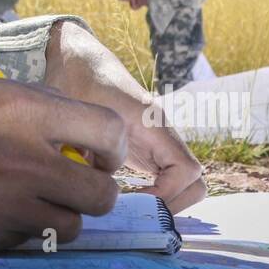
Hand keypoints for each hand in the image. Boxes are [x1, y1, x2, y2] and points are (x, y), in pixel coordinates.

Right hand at [0, 76, 125, 253]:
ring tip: (28, 196)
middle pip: (102, 195)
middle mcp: (22, 159)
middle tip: (74, 183)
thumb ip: (43, 110)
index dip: (111, 148)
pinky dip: (16, 228)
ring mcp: (2, 205)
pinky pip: (24, 241)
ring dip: (57, 214)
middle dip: (95, 191)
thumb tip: (88, 138)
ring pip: (69, 227)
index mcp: (26, 112)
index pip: (110, 134)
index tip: (97, 155)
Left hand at [44, 21, 206, 212]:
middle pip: (196, 182)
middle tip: (133, 212)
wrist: (80, 57)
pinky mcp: (148, 147)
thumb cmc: (76, 77)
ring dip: (165, 201)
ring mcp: (158, 142)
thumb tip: (86, 183)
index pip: (186, 170)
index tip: (133, 201)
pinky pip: (169, 178)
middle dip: (171, 205)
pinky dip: (155, 194)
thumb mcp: (72, 108)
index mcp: (151, 122)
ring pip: (187, 183)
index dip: (166, 195)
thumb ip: (78, 144)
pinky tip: (120, 195)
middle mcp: (162, 134)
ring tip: (127, 206)